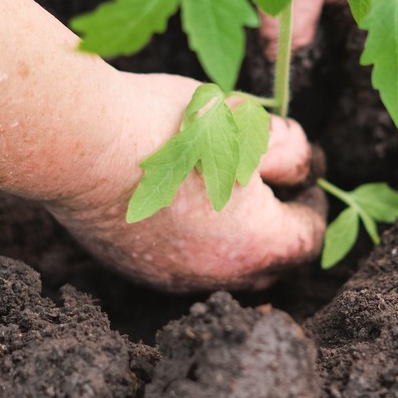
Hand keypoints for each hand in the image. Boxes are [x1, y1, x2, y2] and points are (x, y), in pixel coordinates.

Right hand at [45, 72, 323, 290]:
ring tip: (224, 196)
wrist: (82, 143)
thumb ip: (287, 149)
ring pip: (221, 268)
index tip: (305, 181)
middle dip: (277, 231)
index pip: (309, 238)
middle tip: (273, 192)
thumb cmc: (169, 127)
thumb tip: (299, 163)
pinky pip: (177, 264)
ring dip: (232, 240)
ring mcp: (171, 277)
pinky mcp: (134, 268)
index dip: (314, 206)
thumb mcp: (246, 121)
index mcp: (257, 242)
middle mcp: (217, 274)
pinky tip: (176, 203)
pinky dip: (188, 240)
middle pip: (269, 265)